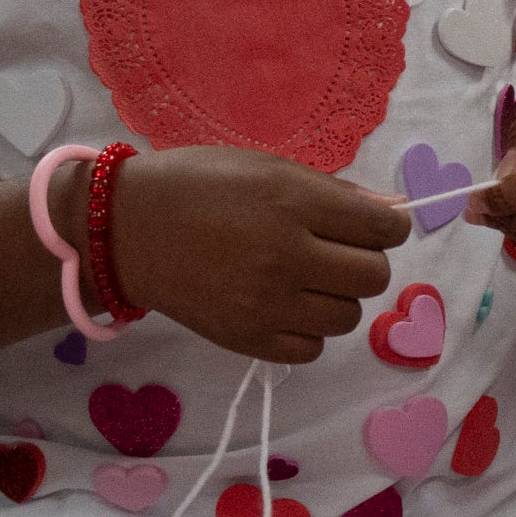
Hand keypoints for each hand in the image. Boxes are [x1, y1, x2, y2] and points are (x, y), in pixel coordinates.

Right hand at [110, 148, 410, 365]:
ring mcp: (266, 302)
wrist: (125, 229)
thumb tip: (390, 212)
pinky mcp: (246, 338)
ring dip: (337, 298)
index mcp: (292, 203)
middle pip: (374, 277)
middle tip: (337, 253)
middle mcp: (284, 255)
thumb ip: (333, 193)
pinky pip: (312, 348)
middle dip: (365, 262)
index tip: (375, 228)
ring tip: (307, 280)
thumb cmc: (198, 186)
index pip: (382, 230)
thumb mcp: (266, 167)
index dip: (389, 228)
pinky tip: (288, 307)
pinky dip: (309, 331)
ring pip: (348, 316)